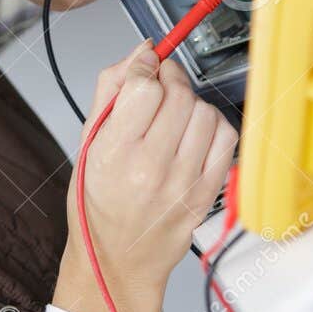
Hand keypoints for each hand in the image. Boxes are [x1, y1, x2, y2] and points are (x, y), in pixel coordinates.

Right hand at [52, 42, 238, 311]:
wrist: (118, 258)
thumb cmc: (98, 205)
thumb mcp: (87, 144)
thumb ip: (109, 91)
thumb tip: (139, 52)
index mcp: (114, 154)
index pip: (143, 85)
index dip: (144, 67)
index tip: (143, 67)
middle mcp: (151, 168)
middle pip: (177, 94)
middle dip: (169, 80)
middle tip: (158, 88)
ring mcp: (184, 182)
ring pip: (204, 111)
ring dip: (190, 103)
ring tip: (172, 117)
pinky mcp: (207, 191)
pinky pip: (225, 136)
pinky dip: (212, 125)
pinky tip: (193, 134)